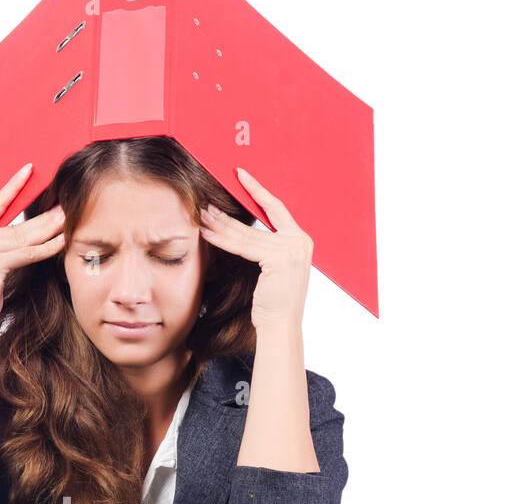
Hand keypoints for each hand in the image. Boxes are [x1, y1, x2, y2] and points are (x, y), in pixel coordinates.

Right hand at [0, 163, 65, 331]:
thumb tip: (17, 239)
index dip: (12, 188)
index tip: (28, 171)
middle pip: (13, 223)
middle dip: (41, 214)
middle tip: (63, 204)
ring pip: (22, 237)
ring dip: (48, 229)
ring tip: (67, 218)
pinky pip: (25, 254)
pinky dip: (45, 249)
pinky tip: (60, 242)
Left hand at [199, 166, 312, 327]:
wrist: (280, 327)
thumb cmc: (273, 303)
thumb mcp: (272, 270)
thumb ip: (265, 248)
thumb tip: (240, 231)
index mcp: (301, 241)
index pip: (276, 209)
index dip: (258, 191)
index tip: (241, 176)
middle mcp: (300, 241)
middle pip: (261, 216)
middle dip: (235, 206)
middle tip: (211, 199)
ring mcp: (292, 249)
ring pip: (248, 233)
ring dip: (222, 225)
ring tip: (203, 217)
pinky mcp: (279, 259)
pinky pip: (245, 246)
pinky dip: (225, 240)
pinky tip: (209, 234)